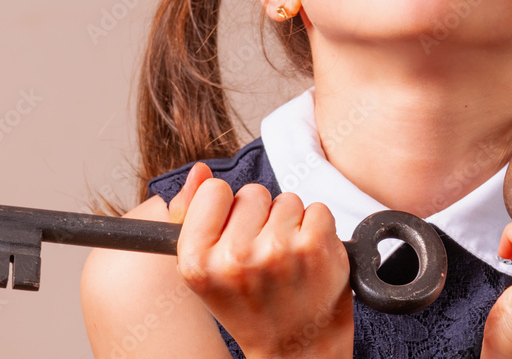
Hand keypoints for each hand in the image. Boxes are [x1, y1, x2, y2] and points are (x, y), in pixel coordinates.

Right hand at [169, 163, 353, 357]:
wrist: (296, 349)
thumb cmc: (251, 306)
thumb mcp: (206, 270)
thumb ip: (194, 215)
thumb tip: (200, 171)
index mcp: (197, 261)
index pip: (213, 191)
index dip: (227, 209)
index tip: (234, 233)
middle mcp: (235, 257)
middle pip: (252, 193)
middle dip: (260, 217)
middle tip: (263, 255)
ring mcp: (278, 250)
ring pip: (286, 200)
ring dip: (290, 223)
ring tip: (286, 260)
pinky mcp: (315, 247)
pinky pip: (316, 208)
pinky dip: (318, 228)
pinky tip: (307, 258)